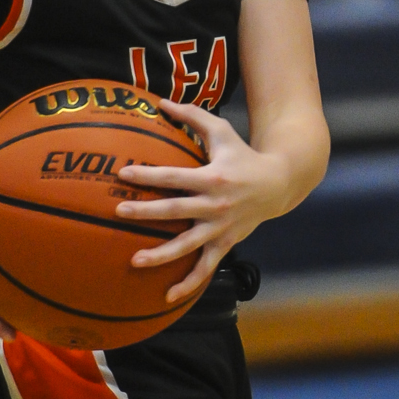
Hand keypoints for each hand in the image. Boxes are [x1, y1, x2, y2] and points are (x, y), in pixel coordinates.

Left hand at [115, 99, 291, 303]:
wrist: (278, 184)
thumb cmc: (244, 155)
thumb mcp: (222, 131)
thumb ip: (192, 117)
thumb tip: (161, 102)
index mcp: (213, 177)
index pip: (175, 177)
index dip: (149, 175)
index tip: (124, 173)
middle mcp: (215, 205)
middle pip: (175, 210)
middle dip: (146, 211)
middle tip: (120, 211)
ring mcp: (220, 228)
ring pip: (187, 245)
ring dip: (161, 254)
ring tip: (135, 260)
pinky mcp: (225, 244)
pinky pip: (205, 267)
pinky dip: (189, 283)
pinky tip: (167, 296)